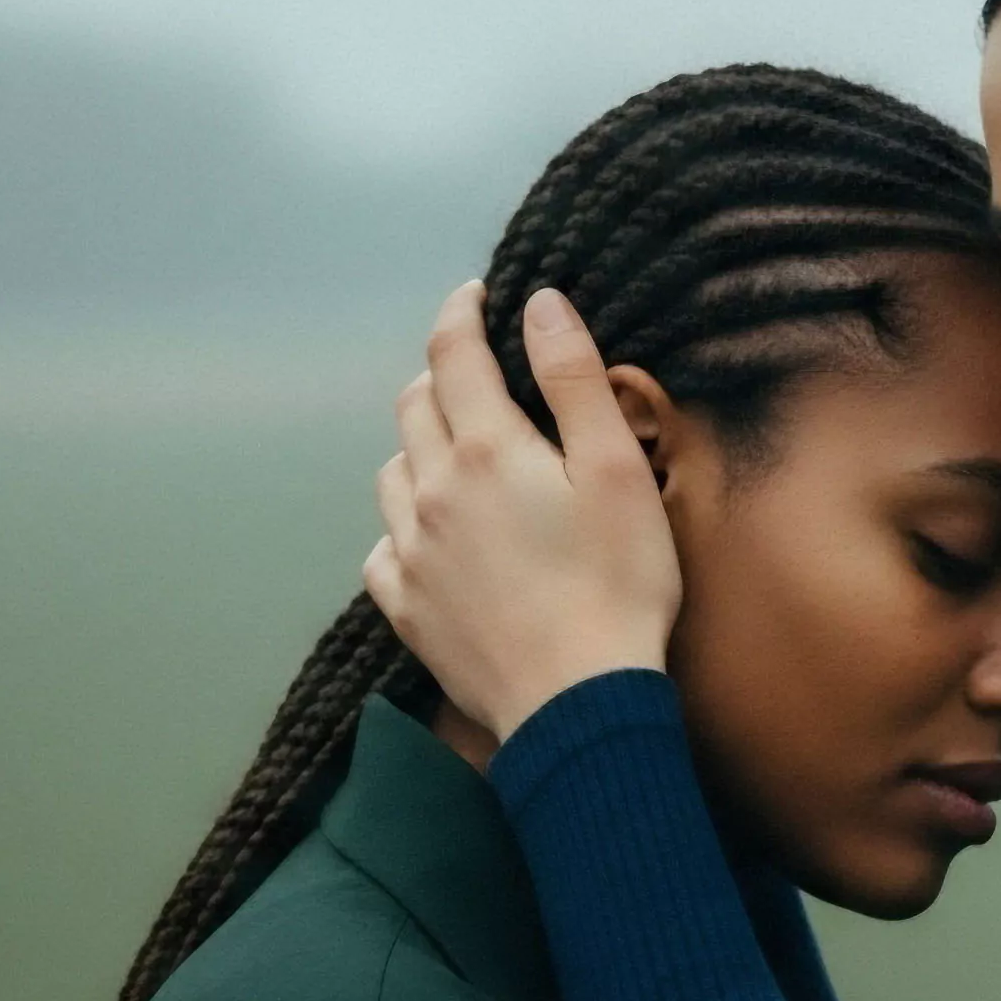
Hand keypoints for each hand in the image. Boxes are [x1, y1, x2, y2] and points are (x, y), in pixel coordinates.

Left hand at [363, 282, 684, 740]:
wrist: (577, 704)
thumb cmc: (616, 583)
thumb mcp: (615, 471)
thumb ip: (574, 380)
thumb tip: (540, 305)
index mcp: (485, 447)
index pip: (454, 353)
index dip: (461, 313)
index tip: (475, 296)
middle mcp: (430, 489)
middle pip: (414, 406)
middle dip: (440, 376)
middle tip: (476, 375)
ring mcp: (409, 551)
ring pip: (392, 473)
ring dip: (418, 448)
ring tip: (455, 455)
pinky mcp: (404, 607)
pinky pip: (384, 547)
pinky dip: (403, 526)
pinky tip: (432, 539)